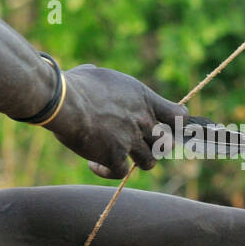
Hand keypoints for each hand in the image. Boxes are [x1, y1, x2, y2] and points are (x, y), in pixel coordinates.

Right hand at [45, 64, 189, 178]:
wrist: (65, 102)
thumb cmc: (76, 84)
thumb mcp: (97, 74)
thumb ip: (105, 81)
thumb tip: (91, 73)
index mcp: (143, 98)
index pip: (179, 115)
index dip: (177, 125)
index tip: (164, 128)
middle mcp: (142, 120)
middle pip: (166, 143)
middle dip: (154, 146)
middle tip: (136, 144)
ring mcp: (131, 140)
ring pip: (149, 162)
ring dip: (135, 161)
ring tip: (116, 155)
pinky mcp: (114, 156)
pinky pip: (121, 173)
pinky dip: (108, 171)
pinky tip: (93, 163)